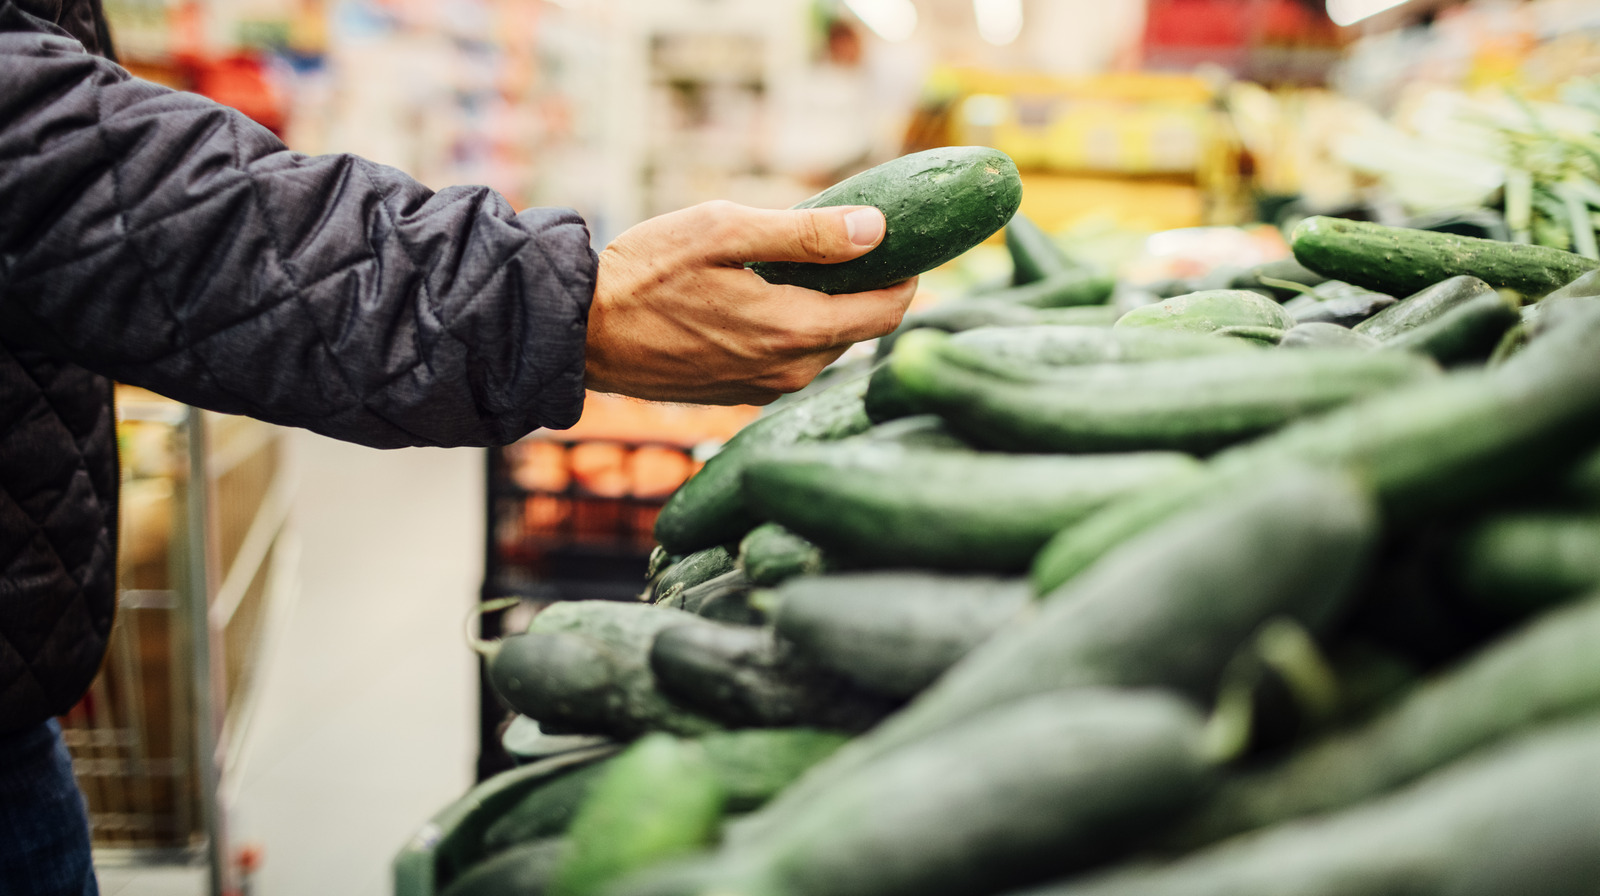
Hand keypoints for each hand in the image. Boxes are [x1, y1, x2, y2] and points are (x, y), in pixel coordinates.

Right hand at [585, 200, 916, 404]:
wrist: (580, 332)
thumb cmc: (646, 272)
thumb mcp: (725, 231)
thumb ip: (806, 234)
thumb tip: (876, 230)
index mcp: (795, 330)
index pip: (887, 313)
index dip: (906, 277)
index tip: (903, 244)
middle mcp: (789, 372)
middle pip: (859, 330)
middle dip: (864, 288)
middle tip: (846, 243)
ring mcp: (764, 390)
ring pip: (825, 346)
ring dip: (825, 307)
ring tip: (796, 265)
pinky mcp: (740, 395)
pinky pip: (790, 360)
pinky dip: (793, 328)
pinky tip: (763, 297)